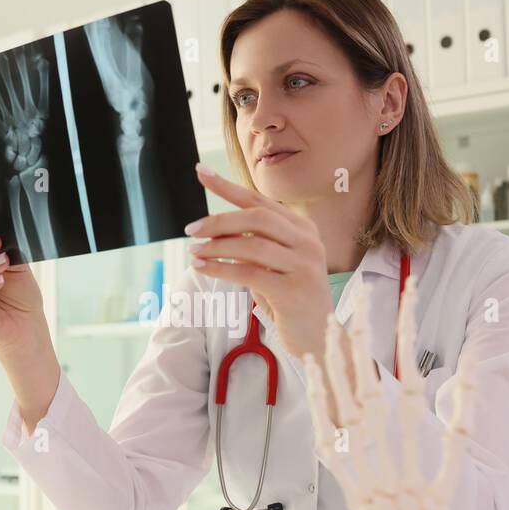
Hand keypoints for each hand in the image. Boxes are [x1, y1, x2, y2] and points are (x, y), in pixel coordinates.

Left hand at [186, 164, 331, 360]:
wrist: (318, 337)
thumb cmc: (289, 298)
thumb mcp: (274, 263)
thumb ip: (255, 242)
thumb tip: (214, 226)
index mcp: (303, 228)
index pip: (260, 201)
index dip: (228, 186)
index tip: (200, 171)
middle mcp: (308, 242)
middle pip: (256, 217)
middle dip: (218, 220)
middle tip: (190, 229)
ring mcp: (304, 265)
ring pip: (251, 245)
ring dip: (217, 247)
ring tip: (194, 252)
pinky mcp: (294, 291)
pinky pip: (249, 274)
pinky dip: (221, 269)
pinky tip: (203, 268)